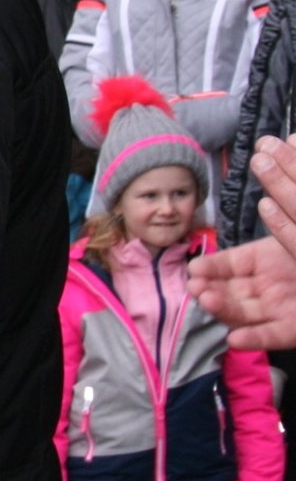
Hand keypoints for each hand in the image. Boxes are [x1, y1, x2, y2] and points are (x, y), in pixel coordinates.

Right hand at [190, 140, 295, 349]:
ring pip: (248, 311)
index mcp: (270, 261)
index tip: (195, 269)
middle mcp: (274, 284)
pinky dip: (257, 338)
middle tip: (194, 281)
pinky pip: (276, 335)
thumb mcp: (292, 214)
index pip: (235, 264)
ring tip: (204, 300)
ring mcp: (285, 306)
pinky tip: (236, 339)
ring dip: (224, 308)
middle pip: (237, 287)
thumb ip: (294, 180)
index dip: (216, 267)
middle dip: (214, 284)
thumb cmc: (294, 235)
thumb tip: (292, 141)